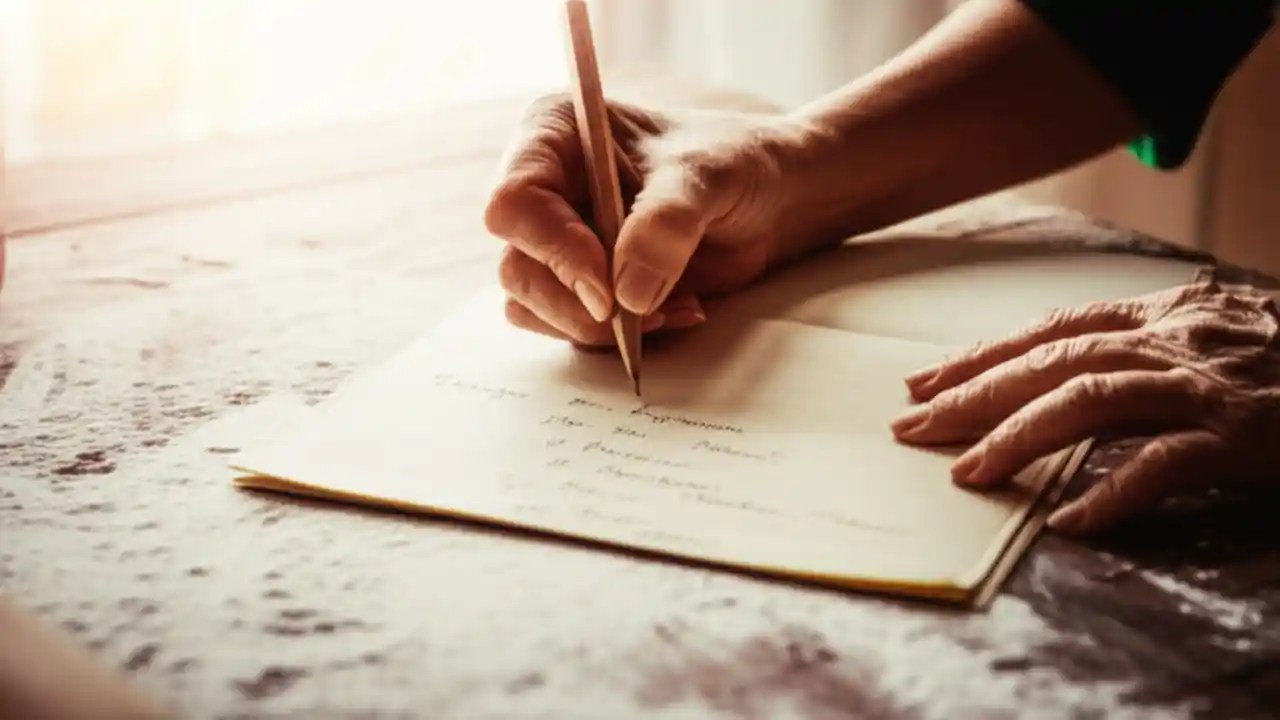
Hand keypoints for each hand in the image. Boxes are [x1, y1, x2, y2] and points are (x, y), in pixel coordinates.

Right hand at [483, 94, 804, 345]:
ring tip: (669, 308)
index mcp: (555, 134)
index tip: (607, 288)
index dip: (552, 249)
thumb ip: (665, 224)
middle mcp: (544, 187)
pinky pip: (567, 326)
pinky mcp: (579, 283)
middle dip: (575, 302)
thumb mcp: (708, 177)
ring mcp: (558, 239)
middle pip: (516, 265)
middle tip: (637, 315)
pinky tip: (671, 312)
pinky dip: (615, 336)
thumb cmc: (734, 163)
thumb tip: (626, 293)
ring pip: (532, 305)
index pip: (515, 201)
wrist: (770, 199)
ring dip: (596, 325)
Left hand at [891, 281, 1279, 535]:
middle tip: (911, 426)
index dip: (984, 354)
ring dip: (1019, 437)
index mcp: (1168, 314)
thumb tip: (1073, 372)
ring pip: (1092, 400)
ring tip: (967, 474)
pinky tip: (1070, 521)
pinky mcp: (1247, 435)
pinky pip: (1166, 464)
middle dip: (974, 393)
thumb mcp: (1219, 334)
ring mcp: (1211, 385)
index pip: (1054, 330)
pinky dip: (1113, 493)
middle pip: (1055, 362)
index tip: (924, 381)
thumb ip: (1150, 346)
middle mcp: (1179, 339)